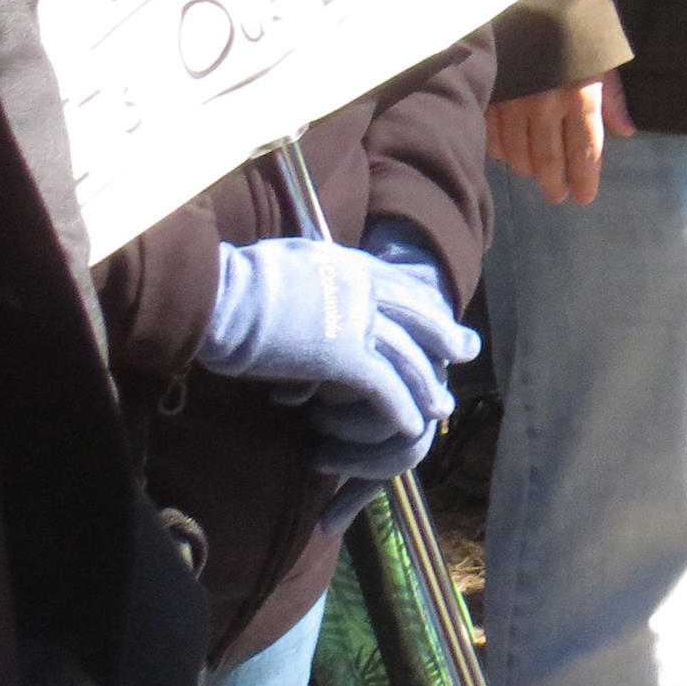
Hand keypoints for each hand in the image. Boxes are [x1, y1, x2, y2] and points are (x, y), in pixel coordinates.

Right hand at [205, 239, 480, 466]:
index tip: (443, 312)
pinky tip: (411, 426)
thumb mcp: (287, 259)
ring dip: (427, 385)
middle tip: (467, 351)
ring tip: (441, 407)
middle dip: (444, 336)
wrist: (220, 294)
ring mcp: (356, 320)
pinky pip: (382, 387)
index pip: (400, 284)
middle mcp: (363, 288)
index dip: (424, 303)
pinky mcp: (342, 356)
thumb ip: (311, 268)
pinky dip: (400, 408)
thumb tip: (310, 266)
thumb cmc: (235, 280)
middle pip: (417, 316)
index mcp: (350, 264)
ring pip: (407, 357)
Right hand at [488, 73, 631, 207]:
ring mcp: (515, 103)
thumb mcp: (604, 59)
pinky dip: (502, 151)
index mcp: (581, 96)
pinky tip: (508, 156)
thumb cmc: (577, 30)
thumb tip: (626, 131)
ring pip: (519, 153)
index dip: (585, 177)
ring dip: (529, 169)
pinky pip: (493, 137)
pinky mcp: (491, 96)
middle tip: (559, 196)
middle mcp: (547, 105)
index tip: (584, 197)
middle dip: (555, 182)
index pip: (585, 150)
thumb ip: (612, 97)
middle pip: (550, 159)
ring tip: (537, 177)